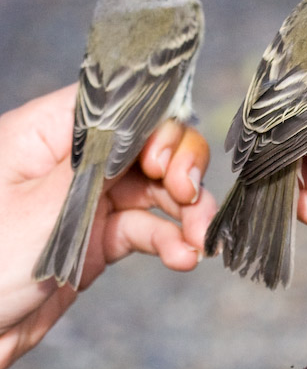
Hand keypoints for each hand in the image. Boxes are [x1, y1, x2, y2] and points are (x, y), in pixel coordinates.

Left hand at [0, 84, 216, 368]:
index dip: (154, 129)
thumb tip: (151, 128)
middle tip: (190, 199)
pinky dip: (170, 242)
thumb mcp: (44, 208)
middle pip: (147, 145)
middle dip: (181, 171)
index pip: (118, 108)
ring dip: (186, 213)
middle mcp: (71, 161)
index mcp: (45, 135)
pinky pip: (146, 229)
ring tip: (200, 242)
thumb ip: (100, 165)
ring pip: (156, 190)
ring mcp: (87, 200)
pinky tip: (183, 259)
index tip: (162, 165)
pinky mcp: (97, 239)